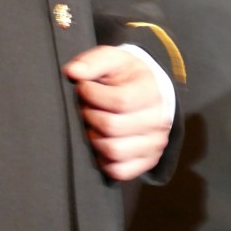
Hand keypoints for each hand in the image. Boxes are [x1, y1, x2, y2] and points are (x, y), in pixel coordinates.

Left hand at [63, 45, 172, 180]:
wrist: (149, 92)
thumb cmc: (126, 75)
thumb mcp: (112, 59)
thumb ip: (92, 62)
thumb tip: (72, 73)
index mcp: (151, 92)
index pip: (120, 100)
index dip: (93, 95)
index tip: (83, 87)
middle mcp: (158, 121)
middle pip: (113, 127)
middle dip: (90, 116)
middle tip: (85, 107)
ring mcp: (154, 144)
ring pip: (114, 151)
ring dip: (93, 138)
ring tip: (91, 123)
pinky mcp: (147, 162)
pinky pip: (119, 171)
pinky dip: (103, 159)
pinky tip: (100, 141)